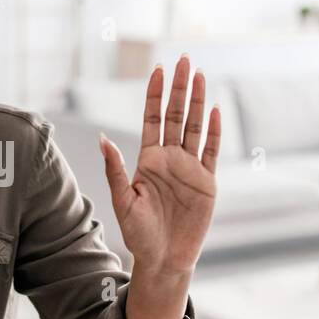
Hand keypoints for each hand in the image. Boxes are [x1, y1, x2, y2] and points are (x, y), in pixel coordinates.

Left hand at [98, 56, 219, 276]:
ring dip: (198, 101)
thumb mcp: (122, 200)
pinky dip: (214, 131)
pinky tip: (215, 110)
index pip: (152, 118)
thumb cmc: (138, 233)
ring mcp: (190, 168)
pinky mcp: (207, 182)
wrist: (163, 258)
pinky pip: (211, 151)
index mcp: (148, 160)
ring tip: (199, 74)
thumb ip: (115, 169)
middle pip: (175, 115)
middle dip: (179, 88)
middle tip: (184, 59)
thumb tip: (102, 138)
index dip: (155, 94)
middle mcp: (170, 159)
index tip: (158, 69)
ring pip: (194, 126)